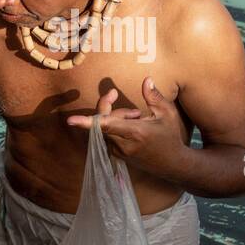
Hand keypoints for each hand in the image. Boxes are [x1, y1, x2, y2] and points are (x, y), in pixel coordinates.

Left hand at [66, 78, 187, 177]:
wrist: (173, 165)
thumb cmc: (171, 137)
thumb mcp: (167, 113)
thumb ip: (154, 96)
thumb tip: (147, 79)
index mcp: (135, 133)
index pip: (106, 125)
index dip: (86, 122)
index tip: (70, 120)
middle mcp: (123, 144)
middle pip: (101, 121)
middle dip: (107, 105)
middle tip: (114, 94)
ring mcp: (118, 152)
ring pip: (103, 128)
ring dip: (114, 117)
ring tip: (136, 115)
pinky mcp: (116, 155)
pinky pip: (106, 135)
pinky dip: (114, 126)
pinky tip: (132, 124)